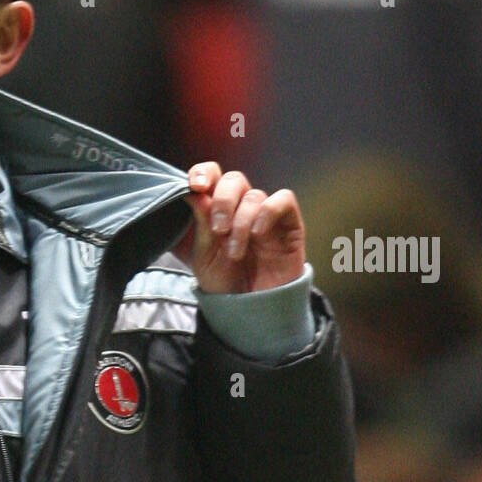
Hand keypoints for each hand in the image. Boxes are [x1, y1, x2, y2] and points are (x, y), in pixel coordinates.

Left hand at [172, 163, 305, 293]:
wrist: (249, 309)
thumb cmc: (223, 282)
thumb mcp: (203, 256)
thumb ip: (199, 224)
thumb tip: (194, 192)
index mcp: (216, 209)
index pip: (211, 176)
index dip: (203, 173)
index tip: (194, 185)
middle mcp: (240, 207)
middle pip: (233, 180)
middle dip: (222, 201)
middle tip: (218, 229)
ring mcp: (265, 214)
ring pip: (253, 195)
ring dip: (241, 222)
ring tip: (235, 252)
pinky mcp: (288, 224)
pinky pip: (283, 200)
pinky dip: (268, 212)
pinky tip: (258, 234)